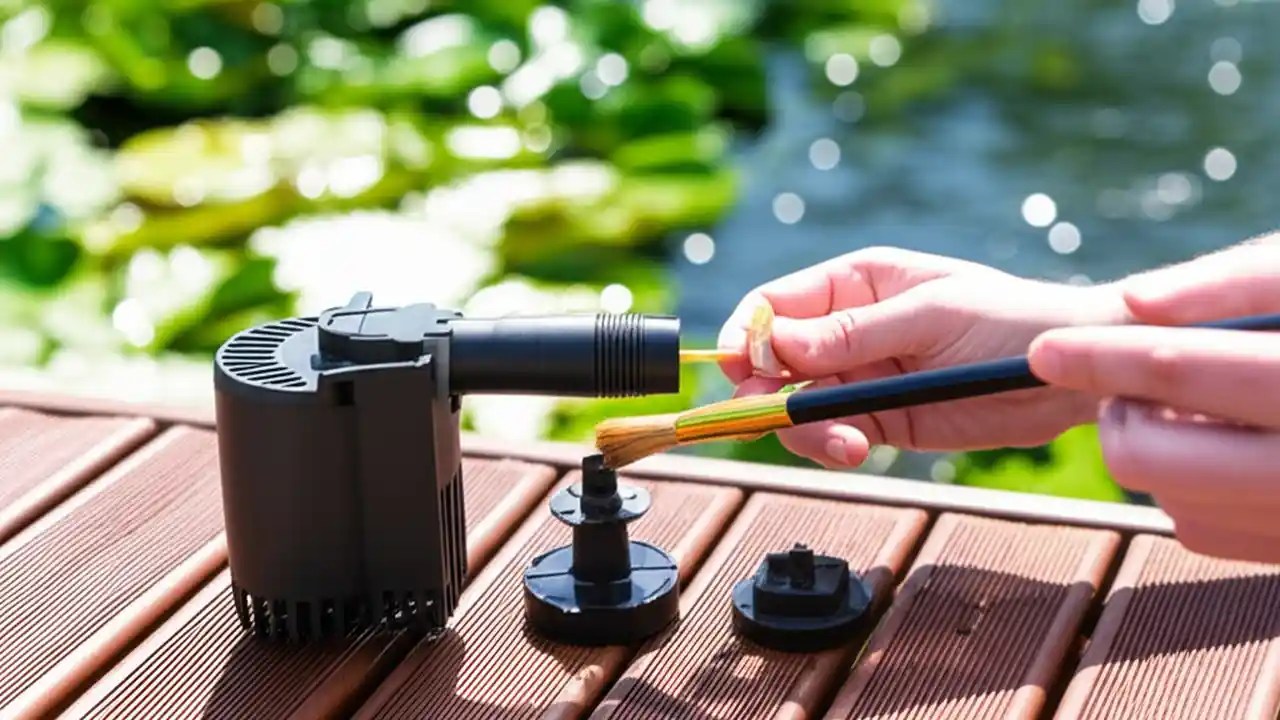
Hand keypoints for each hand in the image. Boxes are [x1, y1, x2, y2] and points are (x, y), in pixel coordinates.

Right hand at [716, 247, 1131, 468]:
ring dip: (802, 427)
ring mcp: (861, 377)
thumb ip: (853, 332)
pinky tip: (858, 449)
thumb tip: (777, 341)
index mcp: (854, 282)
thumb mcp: (930, 316)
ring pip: (796, 405)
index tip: (735, 365)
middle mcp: (846, 329)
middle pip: (772, 360)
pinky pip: (832, 434)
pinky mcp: (881, 420)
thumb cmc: (1011, 320)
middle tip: (772, 412)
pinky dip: (831, 446)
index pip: (773, 303)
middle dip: (764, 389)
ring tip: (844, 441)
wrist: (1071, 374)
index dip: (744, 333)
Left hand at [1029, 241, 1279, 562]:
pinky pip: (1199, 529)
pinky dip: (1190, 487)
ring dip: (1156, 445)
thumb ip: (1233, 284)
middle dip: (1121, 409)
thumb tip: (1136, 305)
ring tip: (1205, 404)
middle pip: (1150, 455)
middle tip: (1136, 378)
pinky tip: (1232, 445)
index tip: (1041, 350)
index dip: (1102, 355)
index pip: (1184, 367)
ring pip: (1167, 497)